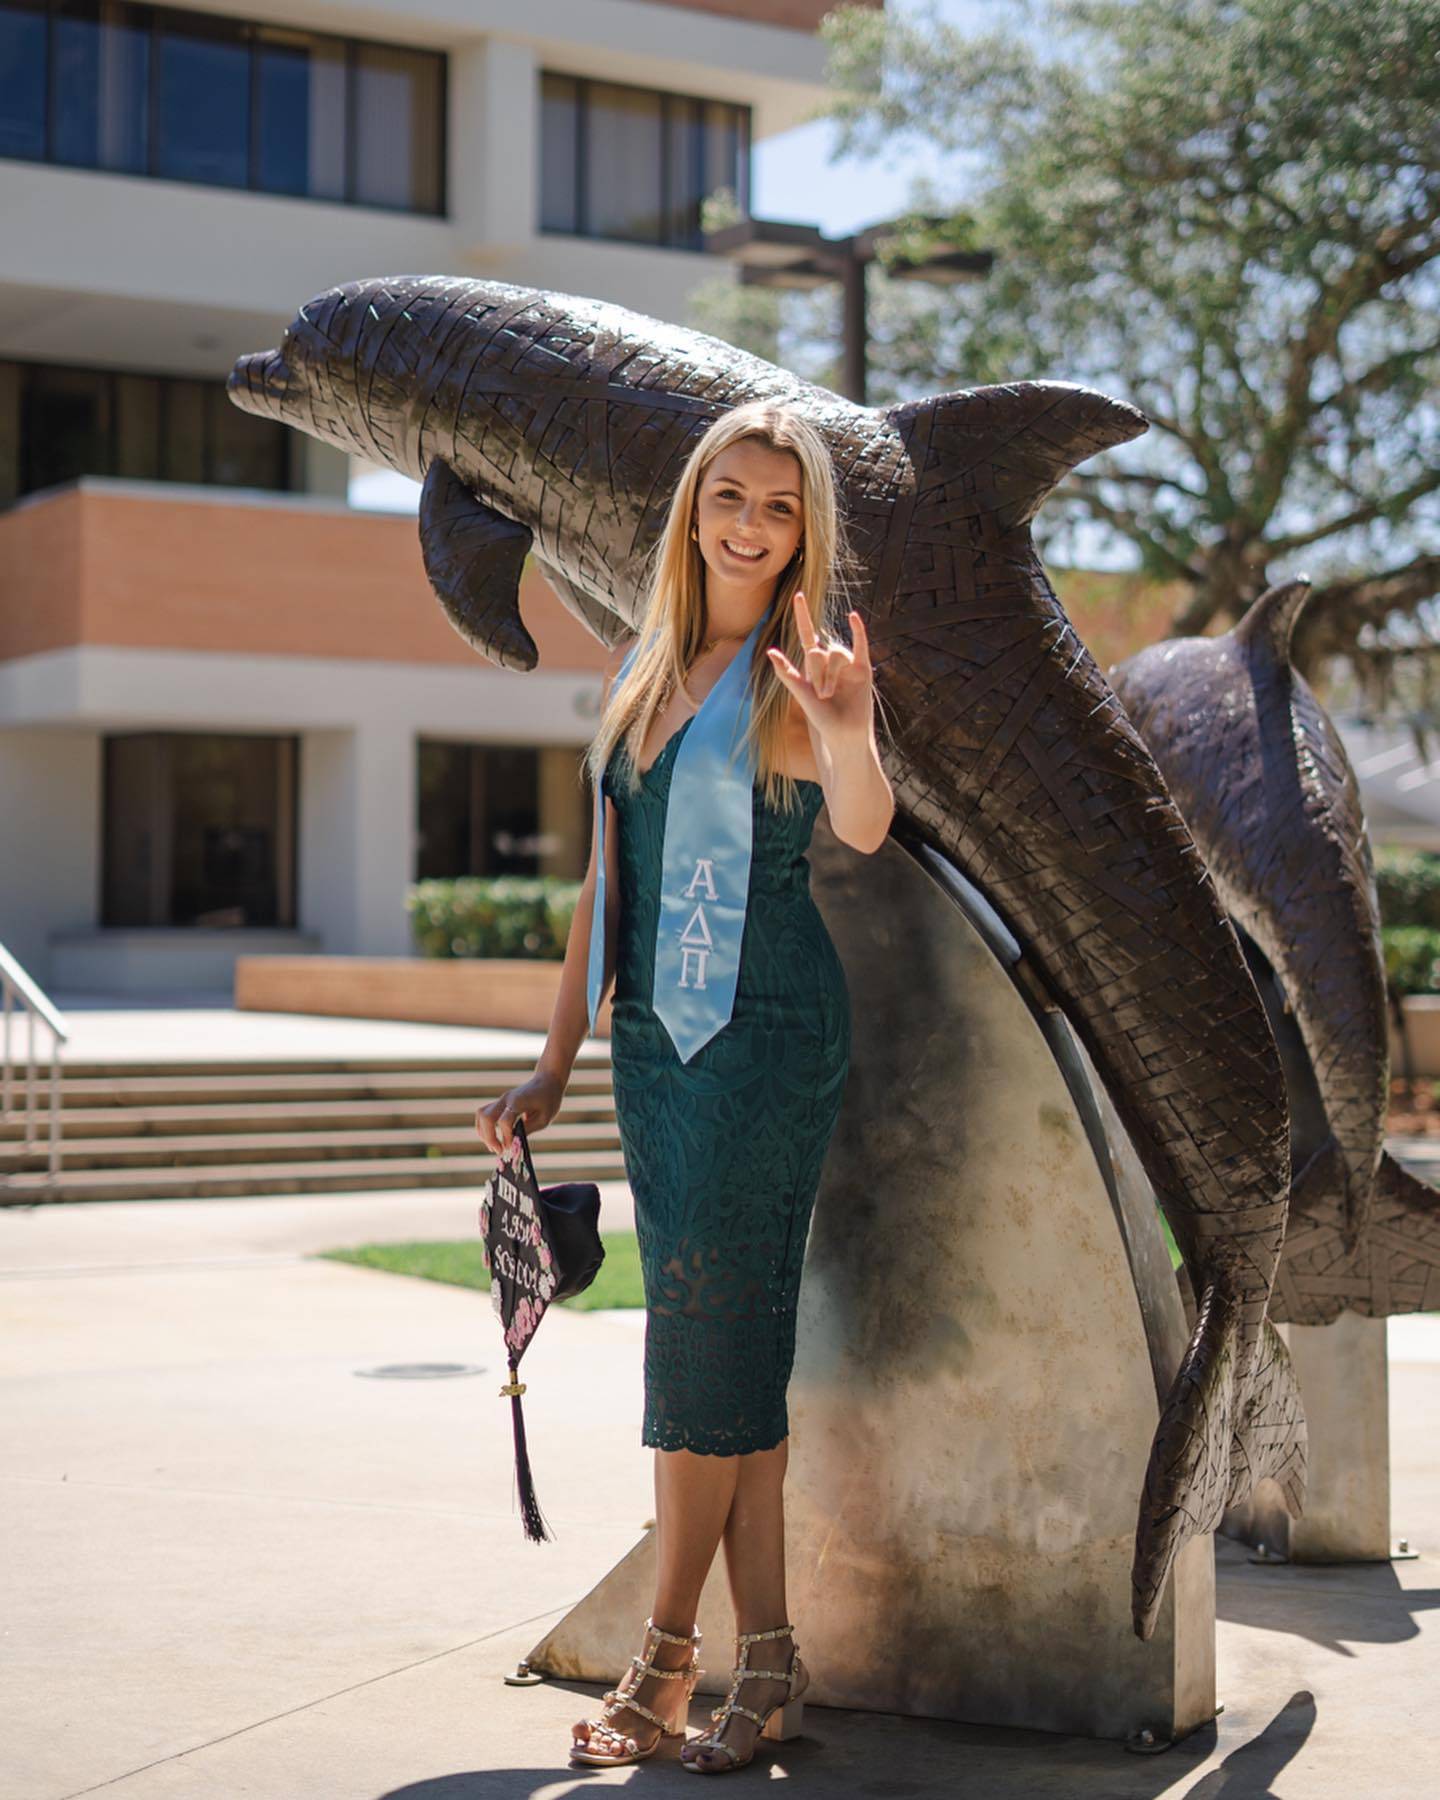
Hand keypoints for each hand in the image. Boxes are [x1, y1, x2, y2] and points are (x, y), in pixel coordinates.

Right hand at [475, 1069, 563, 1154]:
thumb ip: (528, 1129)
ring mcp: (501, 1099)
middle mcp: (506, 1099)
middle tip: (499, 1151)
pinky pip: (484, 1113)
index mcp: (519, 1102)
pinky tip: (492, 1137)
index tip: (511, 1148)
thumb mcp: (544, 1118)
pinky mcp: (500, 1102)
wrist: (546, 1080)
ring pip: (482, 1115)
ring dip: (484, 1133)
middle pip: (487, 1118)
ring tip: (494, 1146)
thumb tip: (514, 1143)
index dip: (506, 1137)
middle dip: (490, 1138)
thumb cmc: (548, 1099)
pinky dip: (484, 1127)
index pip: (505, 1121)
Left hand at [765, 593, 875, 746]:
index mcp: (814, 666)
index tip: (798, 596)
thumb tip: (770, 651)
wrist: (844, 734)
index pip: (808, 635)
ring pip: (837, 653)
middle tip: (822, 695)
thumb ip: (787, 673)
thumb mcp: (801, 695)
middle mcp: (831, 662)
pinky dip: (857, 631)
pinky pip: (861, 646)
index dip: (803, 616)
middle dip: (818, 673)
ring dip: (831, 674)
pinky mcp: (863, 669)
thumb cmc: (822, 719)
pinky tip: (853, 618)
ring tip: (830, 695)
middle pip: (821, 651)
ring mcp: (848, 664)